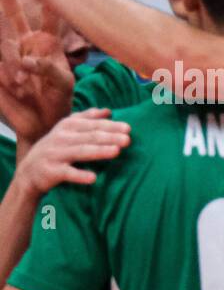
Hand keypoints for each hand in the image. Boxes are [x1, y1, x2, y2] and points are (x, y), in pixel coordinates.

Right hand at [0, 0, 74, 140]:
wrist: (43, 123)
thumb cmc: (58, 101)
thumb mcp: (62, 83)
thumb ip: (48, 68)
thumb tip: (25, 60)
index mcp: (46, 44)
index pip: (49, 14)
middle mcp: (24, 45)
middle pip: (12, 14)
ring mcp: (8, 56)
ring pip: (2, 36)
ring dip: (6, 31)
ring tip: (12, 32)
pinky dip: (5, 64)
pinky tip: (17, 74)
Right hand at [14, 109, 129, 194]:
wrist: (29, 171)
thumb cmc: (55, 148)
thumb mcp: (67, 130)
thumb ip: (87, 119)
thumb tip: (108, 111)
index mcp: (67, 126)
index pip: (92, 124)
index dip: (110, 126)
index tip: (128, 128)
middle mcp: (61, 137)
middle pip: (89, 137)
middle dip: (109, 137)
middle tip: (128, 139)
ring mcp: (55, 154)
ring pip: (81, 152)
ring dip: (99, 151)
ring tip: (117, 152)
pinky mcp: (51, 170)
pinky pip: (68, 173)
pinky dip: (80, 175)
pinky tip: (93, 178)